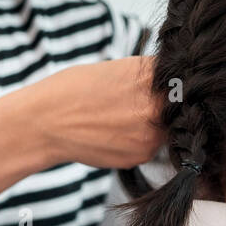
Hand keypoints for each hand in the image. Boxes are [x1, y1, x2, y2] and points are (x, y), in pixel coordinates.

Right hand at [15, 56, 165, 169]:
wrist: (44, 122)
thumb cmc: (74, 89)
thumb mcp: (118, 69)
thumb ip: (150, 78)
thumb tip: (174, 82)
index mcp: (152, 79)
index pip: (182, 82)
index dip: (175, 85)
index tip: (166, 87)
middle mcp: (157, 107)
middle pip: (179, 108)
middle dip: (166, 106)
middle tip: (137, 104)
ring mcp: (151, 135)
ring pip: (165, 129)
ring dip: (153, 125)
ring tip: (120, 118)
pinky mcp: (141, 156)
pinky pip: (150, 146)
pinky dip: (138, 140)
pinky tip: (114, 132)